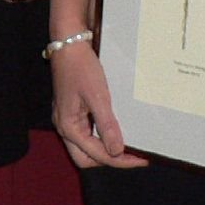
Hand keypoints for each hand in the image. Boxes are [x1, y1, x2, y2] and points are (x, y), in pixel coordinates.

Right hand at [50, 41, 146, 169]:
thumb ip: (107, 125)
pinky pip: (87, 133)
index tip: (140, 160)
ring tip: (127, 147)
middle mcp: (64, 127)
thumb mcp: (98, 96)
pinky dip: (101, 137)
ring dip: (105, 150)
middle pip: (86, 158)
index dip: (119, 160)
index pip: (97, 154)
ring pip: (85, 147)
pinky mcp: (72, 111)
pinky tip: (114, 131)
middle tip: (133, 156)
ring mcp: (67, 119)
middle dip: (109, 160)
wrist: (69, 44)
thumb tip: (117, 151)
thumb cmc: (81, 67)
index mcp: (68, 127)